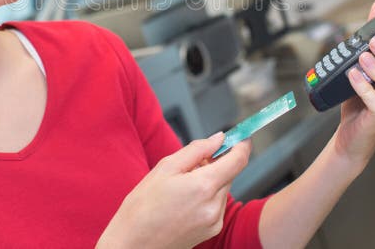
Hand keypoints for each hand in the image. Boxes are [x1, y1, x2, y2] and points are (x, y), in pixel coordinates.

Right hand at [96, 133, 250, 248]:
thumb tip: (218, 139)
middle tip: (192, 162)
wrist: (132, 244)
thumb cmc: (142, 208)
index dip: (242, 145)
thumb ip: (196, 149)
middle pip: (230, 174)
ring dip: (210, 180)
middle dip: (217, 163)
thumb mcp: (165, 167)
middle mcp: (214, 206)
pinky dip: (207, 196)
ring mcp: (214, 221)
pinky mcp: (211, 230)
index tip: (241, 137)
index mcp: (203, 186)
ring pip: (222, 189)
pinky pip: (217, 204)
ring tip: (181, 186)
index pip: (238, 161)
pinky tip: (184, 200)